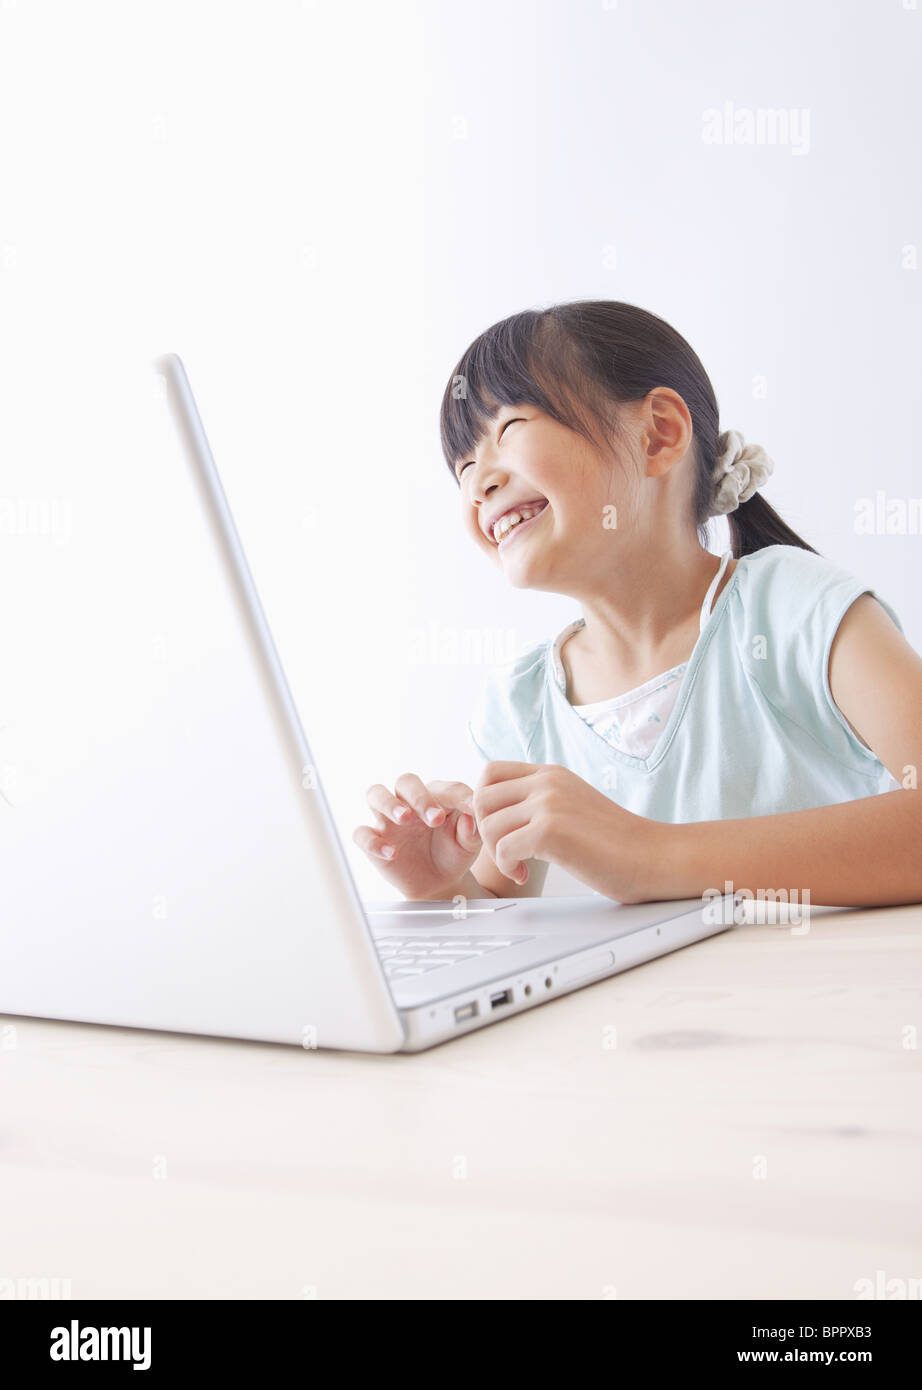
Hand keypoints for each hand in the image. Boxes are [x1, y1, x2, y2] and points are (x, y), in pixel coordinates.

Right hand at [353, 773, 481, 899]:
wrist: (439, 882)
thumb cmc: (454, 853)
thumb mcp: (470, 844)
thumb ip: (473, 830)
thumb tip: (470, 816)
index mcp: (437, 796)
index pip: (444, 787)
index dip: (457, 795)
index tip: (470, 808)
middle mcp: (409, 802)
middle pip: (405, 782)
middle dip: (419, 797)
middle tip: (435, 818)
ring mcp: (389, 819)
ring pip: (375, 794)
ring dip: (389, 803)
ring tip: (405, 818)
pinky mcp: (374, 839)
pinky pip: (362, 834)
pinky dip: (373, 841)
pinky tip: (392, 853)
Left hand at [472, 760, 660, 902]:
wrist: (653, 857)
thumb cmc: (618, 843)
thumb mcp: (575, 805)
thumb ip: (543, 801)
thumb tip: (505, 812)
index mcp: (551, 774)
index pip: (490, 772)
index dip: (484, 804)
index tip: (501, 831)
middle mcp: (547, 782)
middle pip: (481, 799)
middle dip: (485, 832)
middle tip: (507, 852)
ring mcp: (549, 804)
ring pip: (488, 826)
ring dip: (497, 853)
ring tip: (520, 866)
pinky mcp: (551, 830)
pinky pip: (503, 849)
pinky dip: (509, 868)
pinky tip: (527, 874)